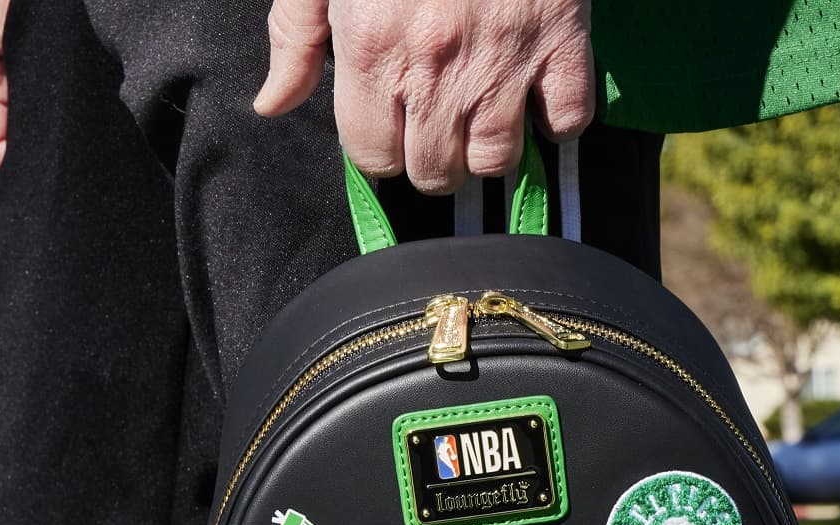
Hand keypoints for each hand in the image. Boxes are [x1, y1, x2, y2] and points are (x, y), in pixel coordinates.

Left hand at [254, 0, 593, 193]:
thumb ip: (294, 35)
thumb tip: (273, 103)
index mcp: (374, 50)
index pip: (374, 158)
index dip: (381, 149)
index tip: (390, 126)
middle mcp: (437, 68)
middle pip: (435, 173)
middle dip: (432, 160)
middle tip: (436, 124)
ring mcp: (503, 59)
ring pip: (497, 161)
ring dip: (488, 149)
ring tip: (481, 114)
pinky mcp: (561, 40)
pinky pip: (566, 121)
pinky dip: (555, 118)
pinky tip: (534, 92)